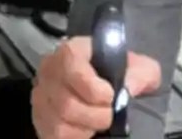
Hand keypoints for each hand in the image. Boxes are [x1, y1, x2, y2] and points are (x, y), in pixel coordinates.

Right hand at [30, 36, 161, 138]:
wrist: (108, 88)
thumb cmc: (121, 74)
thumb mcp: (140, 68)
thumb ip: (141, 74)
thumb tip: (129, 87)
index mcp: (71, 52)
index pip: (71, 67)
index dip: (92, 88)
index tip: (110, 96)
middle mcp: (49, 72)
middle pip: (67, 104)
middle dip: (96, 116)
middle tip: (110, 114)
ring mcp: (41, 97)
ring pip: (60, 125)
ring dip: (86, 129)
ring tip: (98, 123)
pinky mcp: (40, 120)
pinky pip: (55, 136)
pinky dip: (76, 137)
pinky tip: (86, 130)